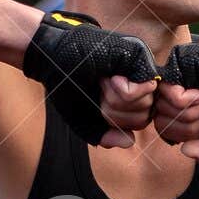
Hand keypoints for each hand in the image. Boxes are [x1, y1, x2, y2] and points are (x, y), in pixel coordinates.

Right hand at [22, 10, 158, 146]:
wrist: (53, 59)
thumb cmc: (68, 86)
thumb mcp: (86, 120)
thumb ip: (106, 135)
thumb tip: (131, 141)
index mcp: (130, 96)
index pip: (139, 123)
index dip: (117, 122)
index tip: (98, 103)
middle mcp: (139, 82)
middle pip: (144, 116)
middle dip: (115, 113)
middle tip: (99, 91)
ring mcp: (143, 68)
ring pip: (145, 104)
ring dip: (116, 99)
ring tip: (103, 81)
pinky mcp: (143, 57)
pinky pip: (145, 88)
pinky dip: (122, 89)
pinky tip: (109, 77)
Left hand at [158, 27, 198, 164]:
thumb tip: (185, 150)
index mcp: (182, 113)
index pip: (165, 133)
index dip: (188, 137)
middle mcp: (175, 96)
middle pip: (161, 123)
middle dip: (190, 128)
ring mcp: (175, 79)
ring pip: (162, 108)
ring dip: (192, 114)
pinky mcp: (177, 64)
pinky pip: (167, 92)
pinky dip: (188, 101)